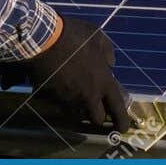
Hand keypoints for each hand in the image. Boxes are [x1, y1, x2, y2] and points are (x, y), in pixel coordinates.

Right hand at [17, 15, 132, 131]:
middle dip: (97, 116)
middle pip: (96, 118)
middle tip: (95, 109)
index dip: (121, 121)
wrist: (44, 40)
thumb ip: (108, 52)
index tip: (121, 128)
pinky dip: (62, 102)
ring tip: (75, 97)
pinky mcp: (52, 99)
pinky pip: (61, 106)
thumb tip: (111, 64)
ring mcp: (70, 99)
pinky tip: (59, 90)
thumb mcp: (97, 36)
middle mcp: (89, 95)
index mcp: (104, 82)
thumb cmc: (74, 36)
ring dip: (79, 109)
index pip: (117, 109)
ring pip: (77, 114)